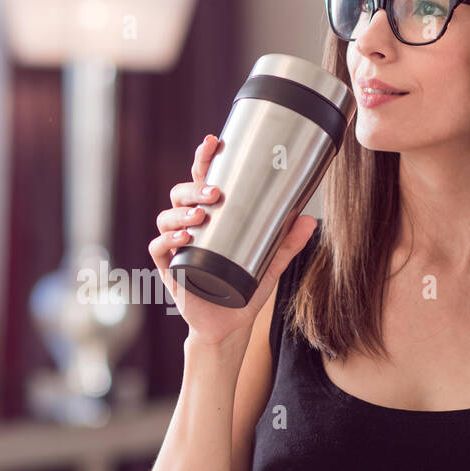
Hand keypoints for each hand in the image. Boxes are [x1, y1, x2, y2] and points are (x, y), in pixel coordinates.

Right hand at [147, 134, 315, 348]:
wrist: (228, 328)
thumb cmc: (244, 291)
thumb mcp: (271, 264)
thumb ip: (288, 242)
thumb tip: (311, 219)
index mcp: (212, 218)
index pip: (202, 180)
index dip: (204, 159)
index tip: (213, 142)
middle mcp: (190, 227)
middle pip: (180, 193)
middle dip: (194, 187)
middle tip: (216, 192)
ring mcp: (176, 247)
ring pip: (166, 216)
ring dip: (181, 212)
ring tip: (201, 215)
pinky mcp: (169, 268)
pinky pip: (158, 247)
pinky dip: (168, 239)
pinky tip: (184, 239)